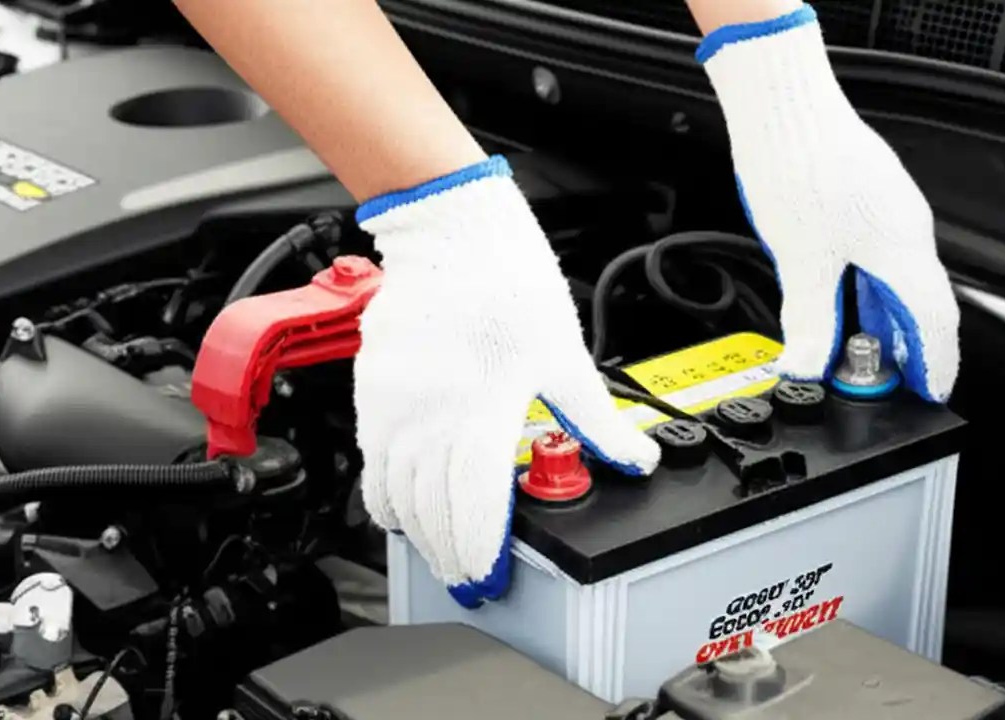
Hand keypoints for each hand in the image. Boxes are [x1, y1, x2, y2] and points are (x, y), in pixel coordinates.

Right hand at [353, 157, 660, 607]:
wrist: (452, 229)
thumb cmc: (507, 280)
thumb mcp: (566, 356)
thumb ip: (596, 418)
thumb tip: (633, 455)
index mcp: (483, 412)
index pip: (474, 507)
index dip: (482, 551)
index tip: (490, 576)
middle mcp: (431, 415)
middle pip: (430, 510)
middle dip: (449, 553)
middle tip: (466, 578)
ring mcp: (395, 404)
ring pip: (393, 491)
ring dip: (415, 530)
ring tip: (436, 551)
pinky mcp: (374, 388)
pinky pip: (371, 459)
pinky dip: (384, 492)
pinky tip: (400, 504)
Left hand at [699, 5, 959, 400]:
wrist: (784, 105)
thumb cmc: (798, 165)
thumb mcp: (801, 261)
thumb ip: (811, 320)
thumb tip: (808, 366)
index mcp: (903, 249)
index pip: (935, 322)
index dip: (935, 364)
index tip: (933, 391)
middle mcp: (906, 229)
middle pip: (920, 304)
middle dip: (907, 348)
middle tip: (890, 382)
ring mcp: (887, 211)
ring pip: (896, 280)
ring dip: (883, 320)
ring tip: (859, 351)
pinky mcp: (864, 199)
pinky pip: (878, 257)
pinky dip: (867, 290)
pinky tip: (840, 299)